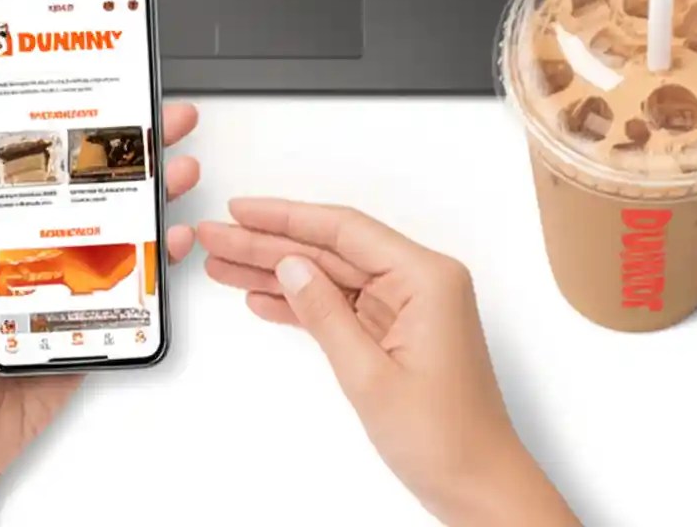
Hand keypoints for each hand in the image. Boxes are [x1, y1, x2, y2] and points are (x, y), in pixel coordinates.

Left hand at [0, 105, 199, 479]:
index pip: (46, 163)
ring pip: (123, 226)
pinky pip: (136, 279)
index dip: (79, 128)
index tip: (107, 96)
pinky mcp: (96, 313)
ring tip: (181, 171)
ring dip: (157, 195)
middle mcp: (41, 244)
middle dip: (136, 152)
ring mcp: (72, 277)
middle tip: (168, 122)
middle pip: (95, 187)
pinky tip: (175, 239)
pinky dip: (162, 257)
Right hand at [199, 200, 576, 526]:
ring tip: (224, 264)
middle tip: (217, 237)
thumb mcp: (370, 376)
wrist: (479, 485)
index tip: (243, 210)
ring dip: (277, 272)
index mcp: (427, 279)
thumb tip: (290, 267)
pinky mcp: (396, 332)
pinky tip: (262, 297)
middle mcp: (421, 284)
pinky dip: (301, 304)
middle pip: (331, 249)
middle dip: (269, 244)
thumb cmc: (449, 438)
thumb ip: (325, 314)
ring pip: (329, 276)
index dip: (286, 217)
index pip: (344, 230)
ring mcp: (408, 308)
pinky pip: (340, 305)